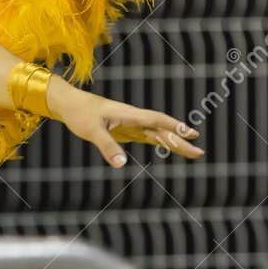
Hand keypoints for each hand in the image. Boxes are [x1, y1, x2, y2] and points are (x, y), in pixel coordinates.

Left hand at [49, 80, 200, 167]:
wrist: (68, 104)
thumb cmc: (79, 113)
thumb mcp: (91, 131)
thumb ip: (107, 147)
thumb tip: (121, 164)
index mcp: (128, 114)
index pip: (156, 120)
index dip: (174, 127)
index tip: (191, 133)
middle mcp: (133, 118)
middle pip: (162, 130)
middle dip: (180, 140)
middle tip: (200, 153)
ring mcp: (131, 124)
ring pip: (157, 134)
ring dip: (174, 142)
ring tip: (194, 153)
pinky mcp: (126, 129)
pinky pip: (148, 136)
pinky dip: (161, 142)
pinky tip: (171, 147)